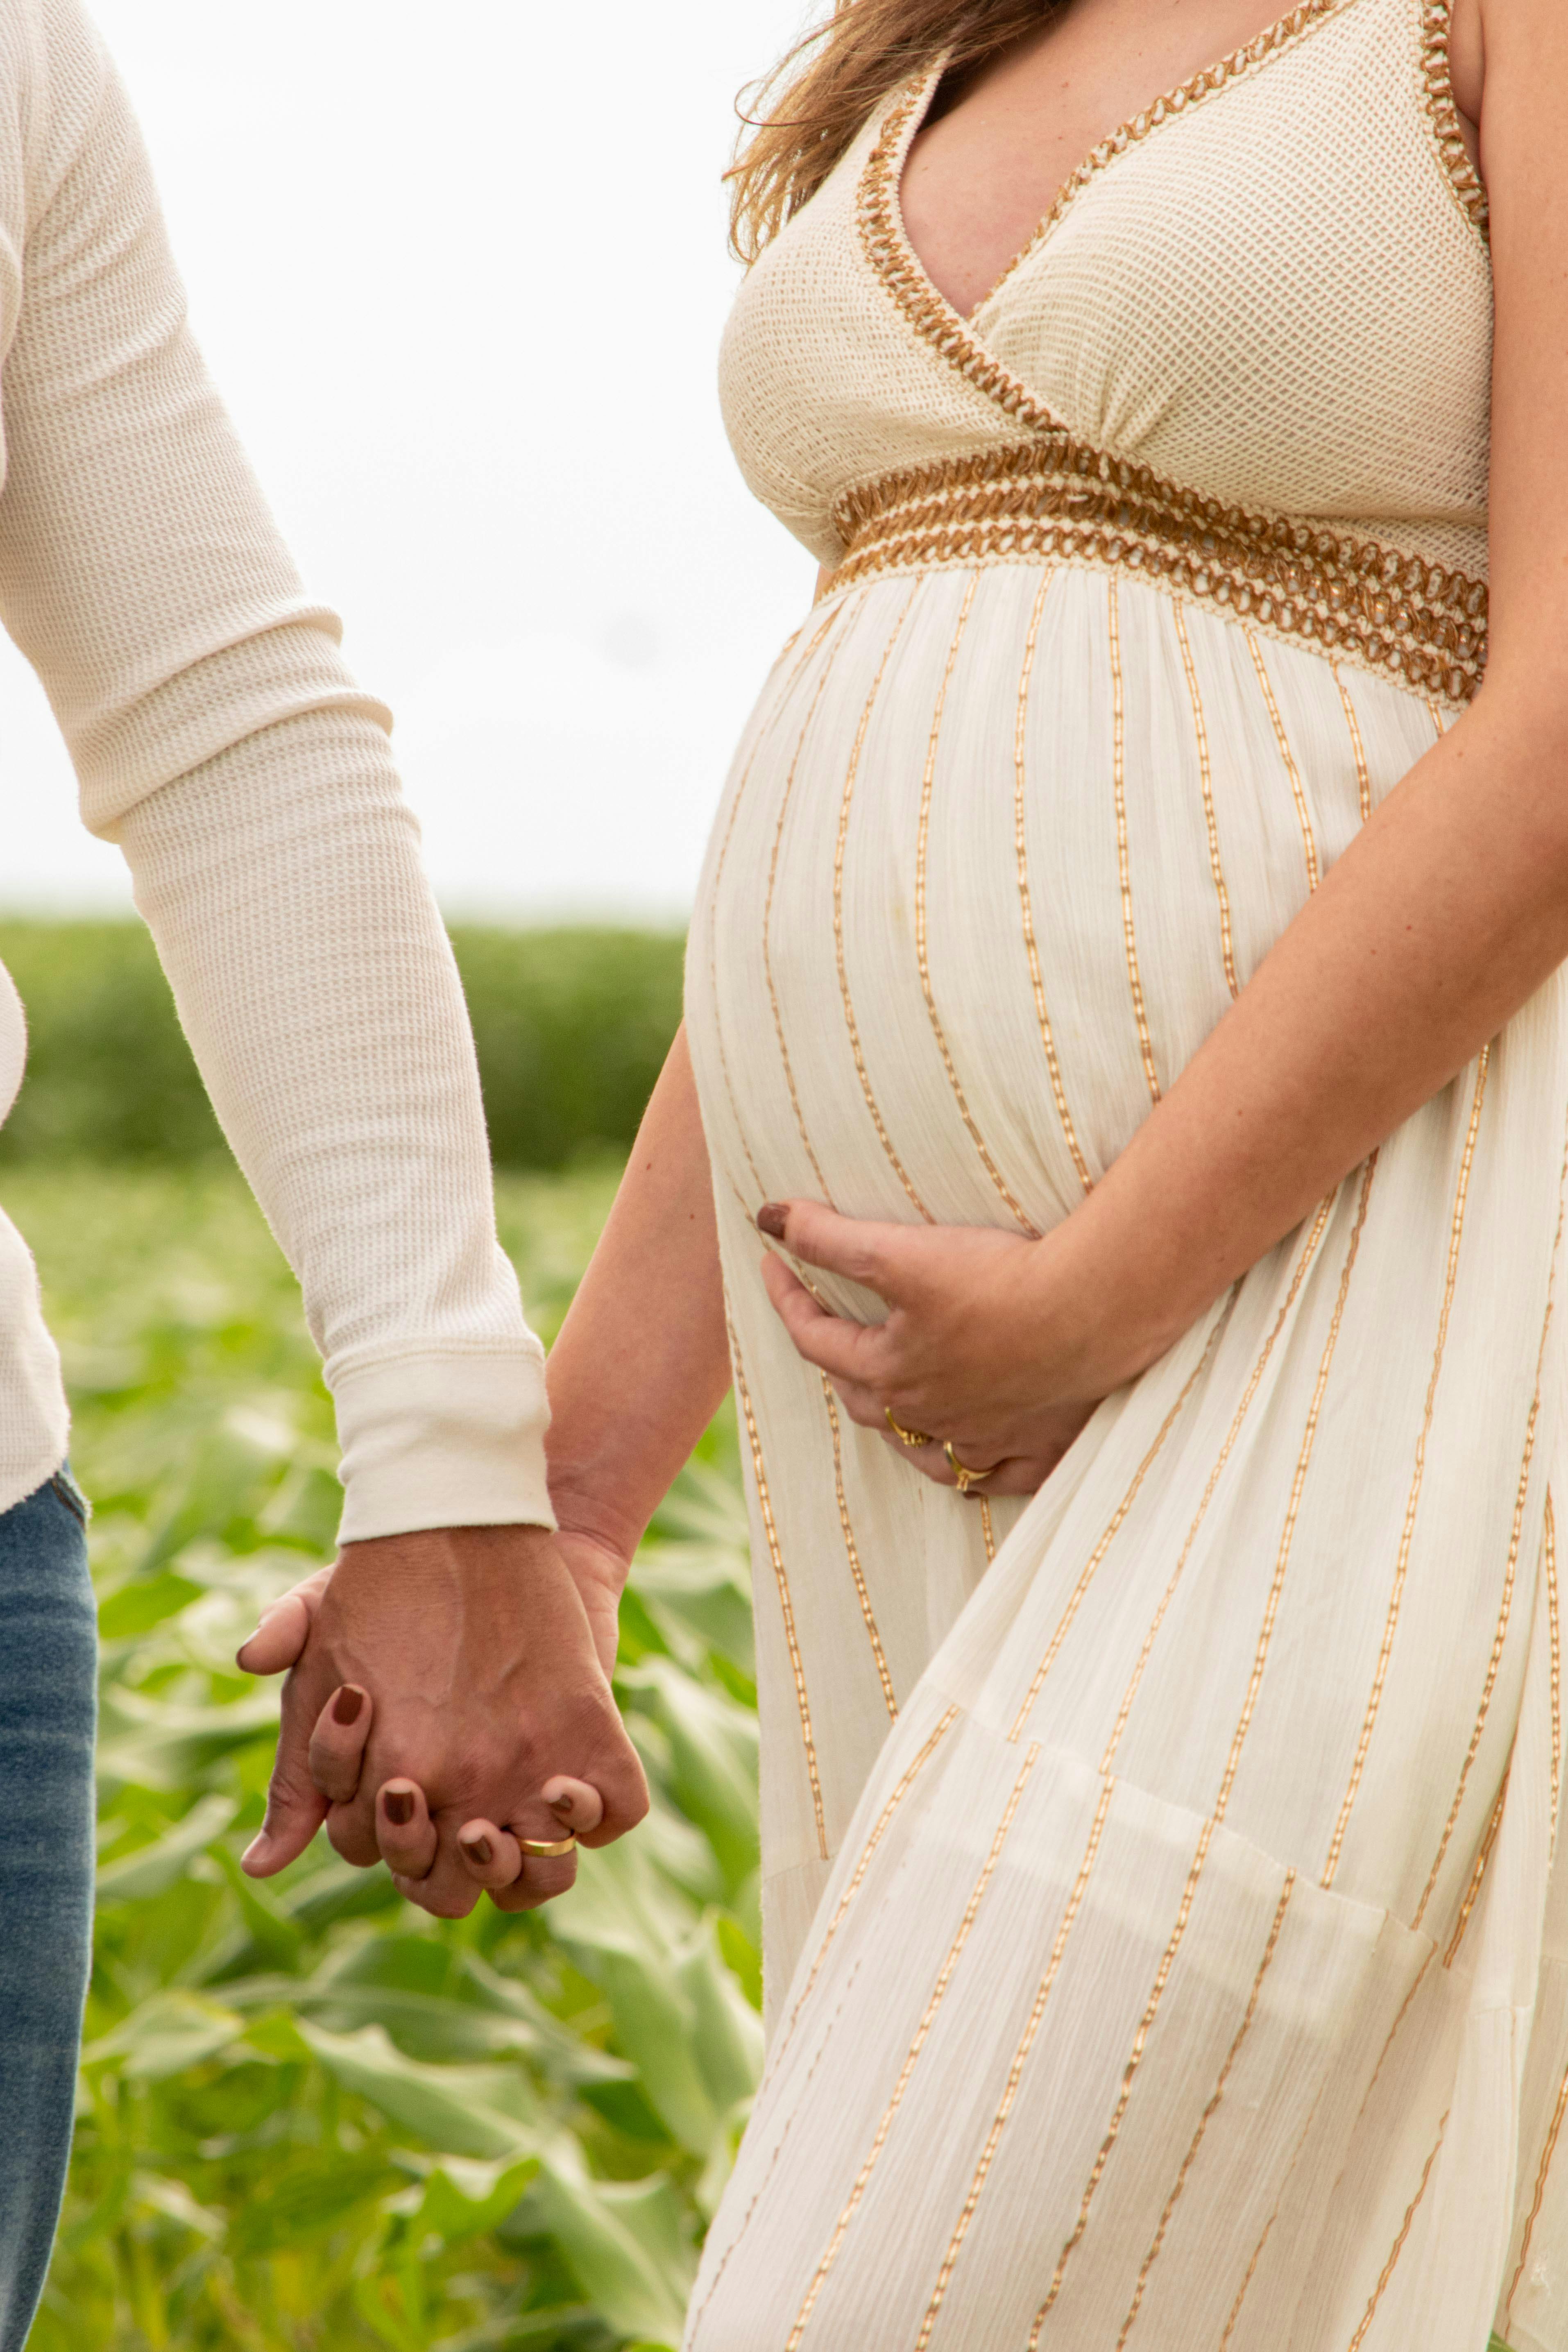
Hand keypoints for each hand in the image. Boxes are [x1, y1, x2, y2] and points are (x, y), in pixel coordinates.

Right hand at [236, 1524, 647, 1916]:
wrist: (486, 1528)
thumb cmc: (397, 1579)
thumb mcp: (324, 1614)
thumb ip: (279, 1688)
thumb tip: (250, 1808)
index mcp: (388, 1782)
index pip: (370, 1848)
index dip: (374, 1835)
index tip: (391, 1782)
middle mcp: (455, 1797)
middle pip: (439, 1882)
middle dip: (434, 1866)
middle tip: (439, 1808)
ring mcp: (523, 1781)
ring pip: (520, 1875)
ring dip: (512, 1868)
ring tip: (496, 1825)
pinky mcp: (586, 1752)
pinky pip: (602, 1816)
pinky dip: (589, 1818)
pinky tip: (566, 1785)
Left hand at [757, 1199, 1106, 1494]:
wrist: (1097, 1311)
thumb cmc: (1002, 1280)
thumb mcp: (902, 1252)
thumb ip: (831, 1238)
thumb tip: (769, 1219)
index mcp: (890, 1372)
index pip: (816, 1339)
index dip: (787, 1297)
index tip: (771, 1259)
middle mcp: (930, 1418)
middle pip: (867, 1400)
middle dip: (840, 1365)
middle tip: (831, 1331)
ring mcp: (986, 1441)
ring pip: (924, 1449)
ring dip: (898, 1428)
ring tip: (892, 1404)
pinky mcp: (1040, 1450)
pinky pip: (997, 1477)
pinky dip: (977, 1470)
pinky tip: (975, 1460)